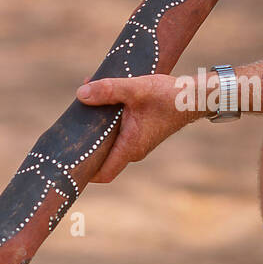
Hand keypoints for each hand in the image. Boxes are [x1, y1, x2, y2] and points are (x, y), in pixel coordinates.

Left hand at [75, 74, 193, 182]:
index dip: (84, 173)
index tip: (68, 164)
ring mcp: (139, 143)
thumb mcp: (136, 89)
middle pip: (102, 158)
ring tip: (85, 107)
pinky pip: (118, 134)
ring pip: (110, 143)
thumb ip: (108, 90)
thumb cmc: (169, 96)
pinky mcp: (142, 133)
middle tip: (70, 128)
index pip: (103, 174)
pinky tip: (102, 101)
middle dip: (86, 145)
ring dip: (97, 129)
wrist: (194, 97)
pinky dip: (108, 123)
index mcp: (130, 147)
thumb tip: (81, 94)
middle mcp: (134, 150)